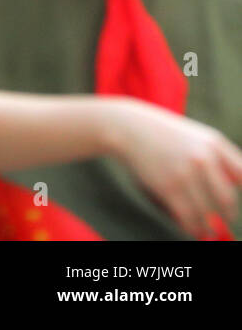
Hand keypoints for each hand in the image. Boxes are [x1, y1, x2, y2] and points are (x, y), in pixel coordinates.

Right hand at [106, 98, 241, 238]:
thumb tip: (228, 196)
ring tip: (205, 231)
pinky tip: (191, 229)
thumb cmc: (162, 134)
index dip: (239, 194)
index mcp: (215, 143)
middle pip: (227, 199)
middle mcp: (204, 158)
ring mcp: (186, 173)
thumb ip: (216, 159)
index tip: (230, 203)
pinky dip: (192, 227)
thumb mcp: (194, 137)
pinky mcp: (169, 186)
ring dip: (208, 226)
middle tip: (223, 222)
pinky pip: (188, 216)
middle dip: (226, 216)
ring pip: (207, 212)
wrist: (127, 126)